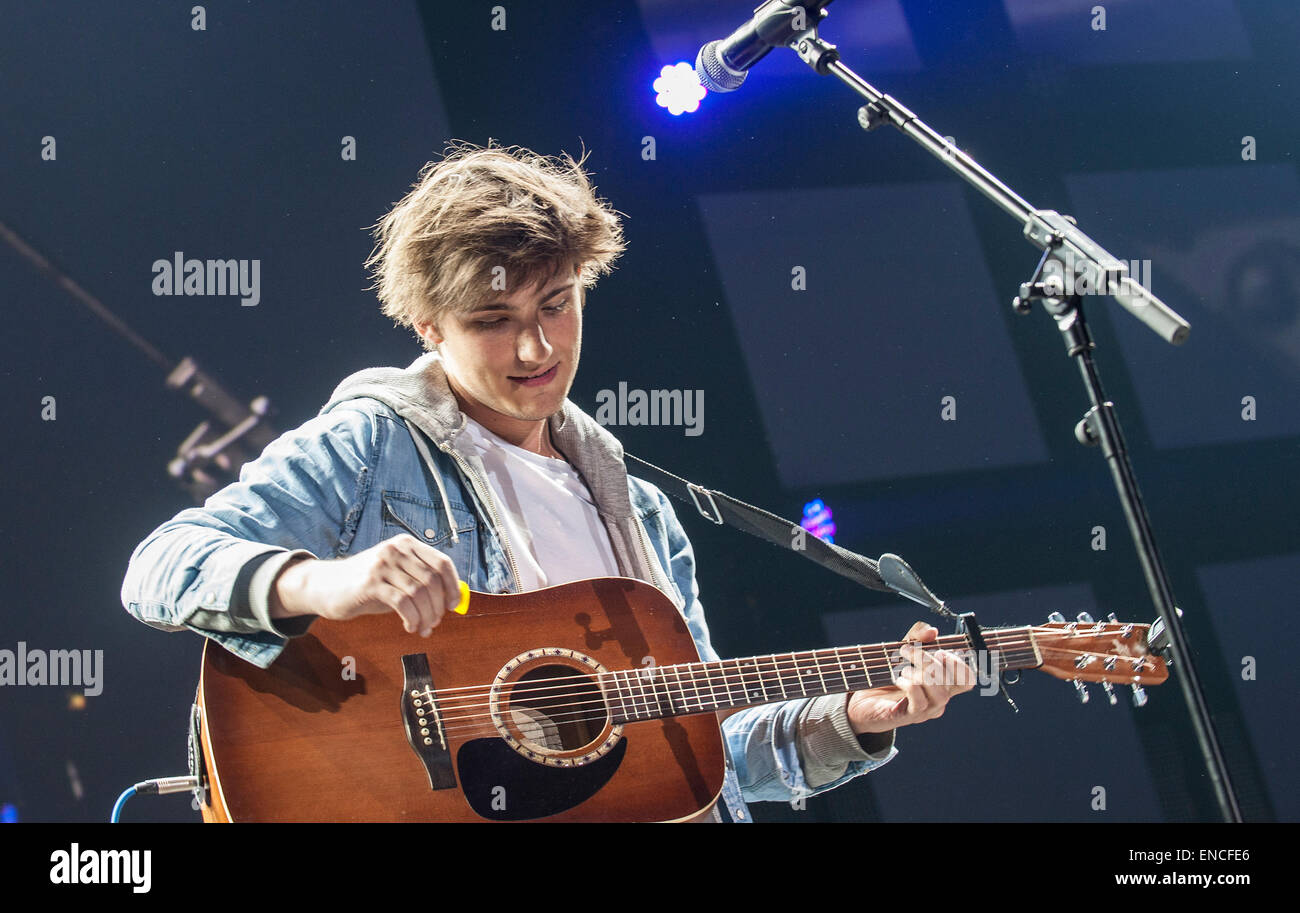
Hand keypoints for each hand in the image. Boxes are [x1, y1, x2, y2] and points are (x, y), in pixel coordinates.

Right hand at [270, 534, 461, 636]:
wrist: (327, 586)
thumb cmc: (368, 585)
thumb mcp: (397, 577)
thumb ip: (421, 583)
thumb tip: (450, 601)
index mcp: (406, 545)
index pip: (442, 563)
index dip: (452, 586)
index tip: (453, 605)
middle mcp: (396, 549)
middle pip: (432, 580)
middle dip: (438, 607)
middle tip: (434, 623)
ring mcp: (382, 564)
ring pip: (419, 593)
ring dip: (426, 616)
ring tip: (422, 628)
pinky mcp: (371, 582)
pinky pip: (403, 603)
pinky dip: (412, 618)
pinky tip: (410, 627)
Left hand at [847, 622, 975, 734]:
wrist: (864, 700)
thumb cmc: (888, 675)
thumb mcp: (903, 651)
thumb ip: (917, 637)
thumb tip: (932, 631)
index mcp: (943, 684)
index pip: (967, 679)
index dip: (958, 663)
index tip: (938, 651)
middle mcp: (939, 699)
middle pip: (952, 682)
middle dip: (928, 660)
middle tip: (906, 650)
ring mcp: (927, 710)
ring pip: (939, 693)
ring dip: (919, 674)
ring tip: (902, 669)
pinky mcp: (910, 716)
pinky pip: (920, 701)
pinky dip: (909, 685)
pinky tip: (898, 679)